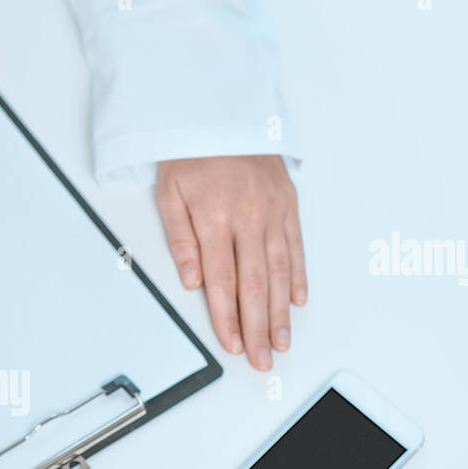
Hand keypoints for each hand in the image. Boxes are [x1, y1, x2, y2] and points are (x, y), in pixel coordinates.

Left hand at [156, 156, 305, 371]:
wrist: (219, 110)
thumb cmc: (191, 152)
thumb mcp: (169, 194)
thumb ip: (181, 240)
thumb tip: (192, 282)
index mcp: (215, 217)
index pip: (222, 281)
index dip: (228, 318)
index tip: (232, 344)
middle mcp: (248, 216)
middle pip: (255, 284)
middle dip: (259, 327)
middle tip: (264, 358)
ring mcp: (272, 210)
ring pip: (279, 271)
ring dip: (281, 311)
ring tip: (282, 341)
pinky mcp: (288, 203)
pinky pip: (296, 246)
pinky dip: (297, 276)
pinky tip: (296, 301)